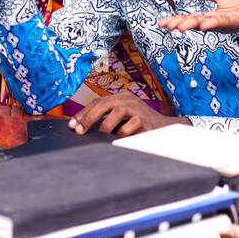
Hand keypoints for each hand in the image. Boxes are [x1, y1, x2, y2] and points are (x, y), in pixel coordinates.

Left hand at [69, 93, 185, 136]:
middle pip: (102, 105)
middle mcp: (128, 99)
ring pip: (112, 118)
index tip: (72, 125)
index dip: (83, 113)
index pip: (97, 101)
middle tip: (79, 131)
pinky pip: (125, 131)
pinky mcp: (143, 121)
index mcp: (121, 96)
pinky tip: (123, 140)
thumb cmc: (140, 124)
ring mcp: (136, 109)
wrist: (166, 128)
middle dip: (88, 119)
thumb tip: (81, 125)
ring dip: (105, 130)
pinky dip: (120, 137)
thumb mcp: (124, 115)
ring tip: (104, 138)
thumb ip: (108, 116)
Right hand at [156, 0, 238, 31]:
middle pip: (198, 24)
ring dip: (195, 26)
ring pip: (210, 25)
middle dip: (182, 25)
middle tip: (167, 26)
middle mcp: (220, 24)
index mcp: (213, 18)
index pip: (191, 19)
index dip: (176, 21)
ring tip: (180, 26)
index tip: (161, 23)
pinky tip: (206, 22)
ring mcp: (231, 24)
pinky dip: (217, 22)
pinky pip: (229, 22)